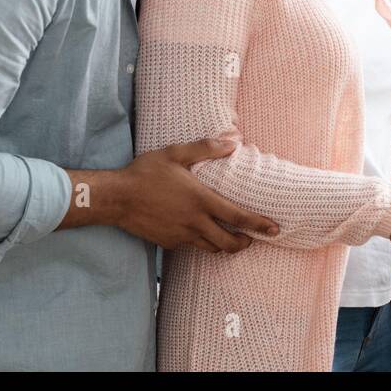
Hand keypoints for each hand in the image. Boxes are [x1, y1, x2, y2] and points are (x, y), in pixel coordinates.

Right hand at [113, 140, 278, 252]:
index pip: (238, 217)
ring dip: (224, 246)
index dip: (259, 225)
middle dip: (244, 243)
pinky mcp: (169, 243)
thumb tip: (233, 141)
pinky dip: (201, 243)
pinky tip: (199, 233)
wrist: (116, 197)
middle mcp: (194, 222)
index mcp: (201, 200)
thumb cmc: (146, 172)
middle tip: (251, 238)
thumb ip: (206, 148)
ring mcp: (181, 235)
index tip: (274, 229)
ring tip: (229, 237)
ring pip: (211, 249)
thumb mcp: (176, 154)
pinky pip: (191, 247)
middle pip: (229, 242)